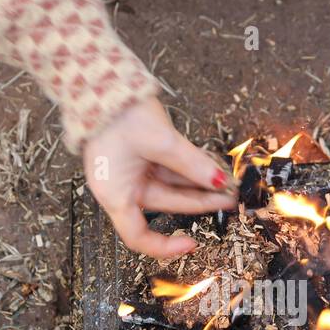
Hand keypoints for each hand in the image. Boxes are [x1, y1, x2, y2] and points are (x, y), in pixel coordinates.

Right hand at [81, 97, 235, 257]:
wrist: (100, 83)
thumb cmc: (117, 115)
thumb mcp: (160, 141)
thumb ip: (191, 164)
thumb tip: (218, 181)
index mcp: (116, 194)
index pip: (138, 236)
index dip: (165, 247)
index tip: (192, 244)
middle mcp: (123, 187)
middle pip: (168, 205)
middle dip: (200, 201)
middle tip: (229, 197)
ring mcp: (133, 172)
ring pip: (172, 186)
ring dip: (199, 183)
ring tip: (227, 180)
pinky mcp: (141, 157)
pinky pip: (170, 169)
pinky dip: (190, 168)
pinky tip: (211, 167)